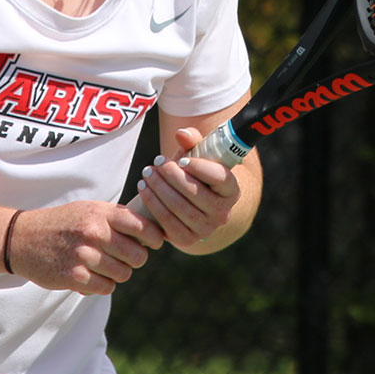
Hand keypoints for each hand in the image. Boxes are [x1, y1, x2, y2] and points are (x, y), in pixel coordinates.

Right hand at [5, 200, 164, 294]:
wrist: (22, 238)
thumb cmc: (62, 224)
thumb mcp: (88, 210)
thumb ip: (117, 217)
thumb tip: (152, 230)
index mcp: (101, 213)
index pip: (143, 227)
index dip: (155, 238)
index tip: (154, 243)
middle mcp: (94, 233)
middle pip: (138, 256)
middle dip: (135, 259)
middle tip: (124, 258)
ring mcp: (84, 255)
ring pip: (124, 274)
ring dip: (118, 274)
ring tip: (104, 266)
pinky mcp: (74, 277)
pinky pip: (106, 288)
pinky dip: (103, 285)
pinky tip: (92, 276)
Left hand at [133, 126, 241, 249]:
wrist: (191, 204)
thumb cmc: (195, 174)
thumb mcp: (197, 156)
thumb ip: (192, 142)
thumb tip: (181, 134)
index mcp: (232, 190)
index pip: (220, 178)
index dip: (200, 168)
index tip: (181, 159)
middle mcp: (223, 212)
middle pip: (195, 193)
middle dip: (172, 176)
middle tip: (157, 162)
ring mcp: (206, 229)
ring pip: (179, 207)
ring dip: (159, 188)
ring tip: (147, 173)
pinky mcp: (187, 239)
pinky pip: (167, 222)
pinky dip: (152, 204)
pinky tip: (143, 190)